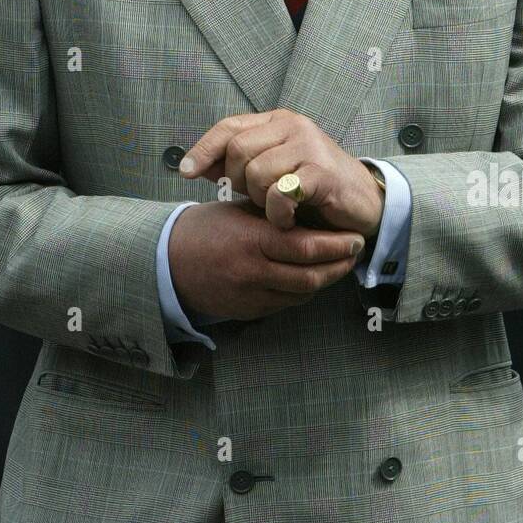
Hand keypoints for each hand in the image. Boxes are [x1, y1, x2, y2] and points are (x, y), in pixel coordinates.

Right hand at [168, 199, 364, 320]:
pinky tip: (314, 276)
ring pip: (302, 292)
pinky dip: (305, 290)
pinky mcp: (248, 311)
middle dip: (339, 263)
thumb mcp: (238, 211)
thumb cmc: (204, 229)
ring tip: (341, 263)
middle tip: (355, 250)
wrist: (168, 262)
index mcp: (251, 239)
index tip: (353, 237)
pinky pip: (287, 303)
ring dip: (326, 278)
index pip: (304, 245)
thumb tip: (312, 214)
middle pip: (310, 274)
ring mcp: (251, 295)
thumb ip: (273, 215)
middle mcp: (253, 271)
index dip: (335, 244)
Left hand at [179, 109, 383, 237]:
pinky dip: (276, 212)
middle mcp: (292, 126)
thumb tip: (194, 166)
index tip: (186, 172)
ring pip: (257, 172)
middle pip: (238, 150)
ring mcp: (309, 146)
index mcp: (277, 121)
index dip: (203, 149)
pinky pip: (281, 192)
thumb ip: (238, 165)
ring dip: (259, 199)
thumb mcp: (271, 170)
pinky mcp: (322, 172)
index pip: (229, 127)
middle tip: (254, 198)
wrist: (362, 201)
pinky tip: (284, 219)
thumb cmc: (312, 188)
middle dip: (237, 181)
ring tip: (275, 209)